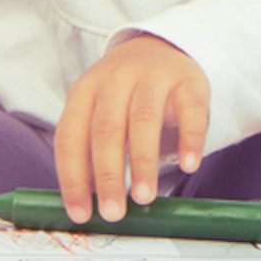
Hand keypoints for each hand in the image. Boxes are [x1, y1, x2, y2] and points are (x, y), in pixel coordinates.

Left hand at [54, 35, 209, 223]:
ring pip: (144, 120)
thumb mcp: (99, 112)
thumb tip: (86, 202)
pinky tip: (188, 165)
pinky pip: (189, 112)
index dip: (73, 177)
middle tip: (112, 212)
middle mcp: (115, 80)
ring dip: (142, 162)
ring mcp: (152, 78)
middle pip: (107, 129)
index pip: (71, 136)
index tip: (80, 213)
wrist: (163, 48)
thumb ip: (91, 150)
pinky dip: (189, 139)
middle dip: (108, 175)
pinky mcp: (187, 82)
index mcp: (85, 91)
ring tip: (143, 197)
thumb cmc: (125, 95)